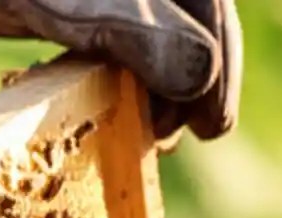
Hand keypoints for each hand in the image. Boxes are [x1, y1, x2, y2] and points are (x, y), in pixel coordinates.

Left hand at [0, 0, 241, 142]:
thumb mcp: (62, 5)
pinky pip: (114, 41)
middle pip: (188, 23)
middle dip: (187, 85)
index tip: (212, 130)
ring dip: (154, 89)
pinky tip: (104, 108)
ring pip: (152, 38)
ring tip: (142, 135)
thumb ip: (132, 30)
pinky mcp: (67, 5)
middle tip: (168, 140)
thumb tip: (199, 78)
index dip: (220, 69)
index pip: (208, 5)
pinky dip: (117, 79)